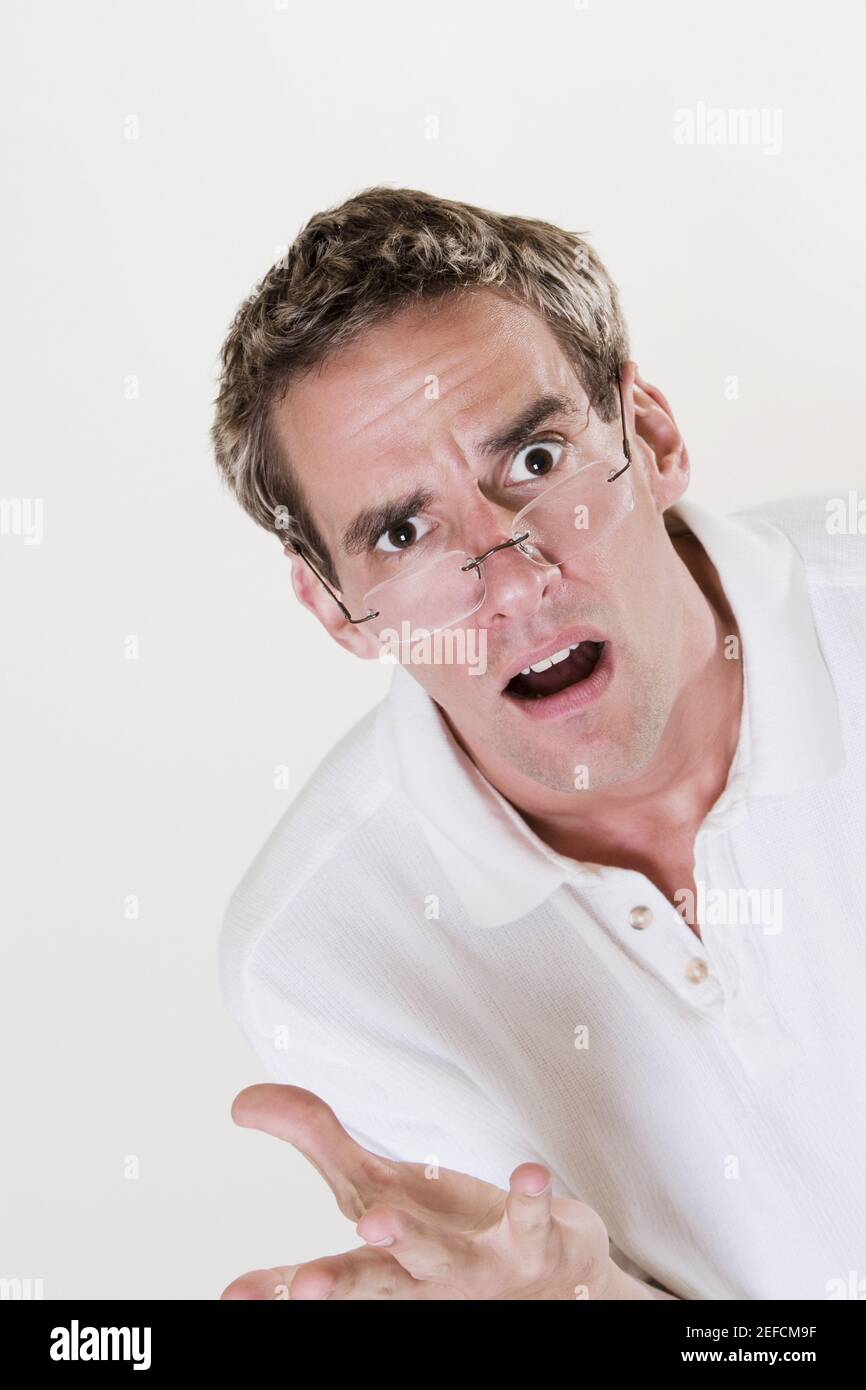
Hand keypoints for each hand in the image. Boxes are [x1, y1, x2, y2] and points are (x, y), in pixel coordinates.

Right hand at [221, 1083, 621, 1300]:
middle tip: (305, 1286)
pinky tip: (529, 1173)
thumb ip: (315, 1141)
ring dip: (410, 1240)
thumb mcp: (377, 1190)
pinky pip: (531, 1218)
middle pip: (374, 1280)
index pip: (319, 1280)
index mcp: (378, 1268)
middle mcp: (423, 1277)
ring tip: (378, 1221)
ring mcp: (480, 1266)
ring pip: (441, 1255)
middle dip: (338, 1282)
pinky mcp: (533, 1240)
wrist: (556, 1288)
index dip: (275, 1290)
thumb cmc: (449, 1240)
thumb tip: (241, 1101)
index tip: (233, 1298)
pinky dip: (529, 1197)